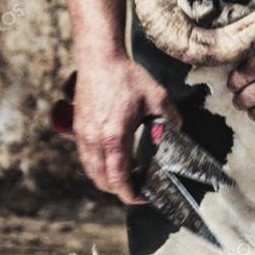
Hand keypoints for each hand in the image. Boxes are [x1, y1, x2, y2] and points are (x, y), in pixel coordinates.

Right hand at [73, 52, 179, 203]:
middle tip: (139, 186)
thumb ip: (170, 119)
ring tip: (128, 174)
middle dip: (121, 190)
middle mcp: (95, 141)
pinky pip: (86, 159)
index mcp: (115, 138)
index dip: (131, 195)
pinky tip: (114, 159)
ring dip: (109, 179)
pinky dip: (99, 167)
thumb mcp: (157, 98)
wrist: (98, 58)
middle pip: (103, 182)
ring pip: (92, 172)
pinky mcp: (77, 130)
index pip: (119, 180)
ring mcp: (83, 136)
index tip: (143, 196)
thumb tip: (176, 134)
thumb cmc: (126, 77)